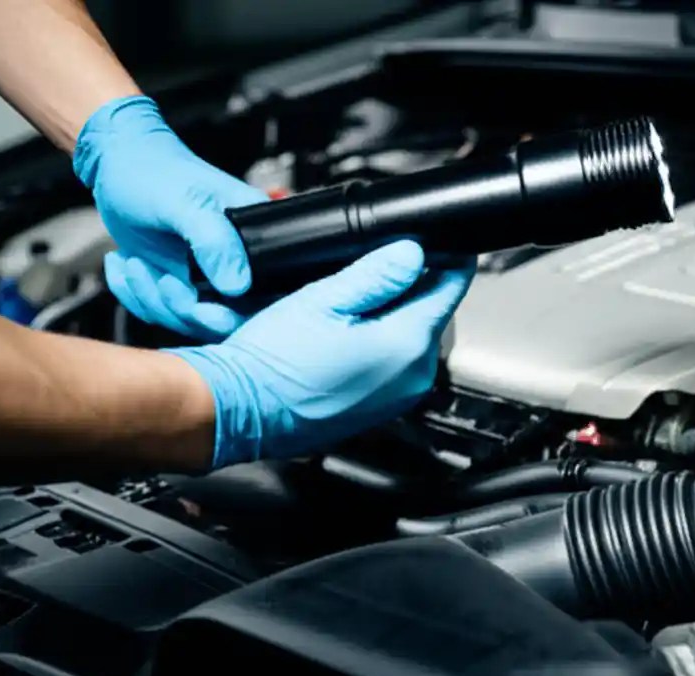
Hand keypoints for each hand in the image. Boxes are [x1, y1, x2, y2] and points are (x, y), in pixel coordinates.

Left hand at [73, 95, 268, 339]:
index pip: (266, 296)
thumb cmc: (156, 171)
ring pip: (188, 321)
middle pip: (225, 318)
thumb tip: (237, 286)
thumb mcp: (187, 202)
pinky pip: (160, 311)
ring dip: (152, 299)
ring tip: (135, 264)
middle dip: (185, 309)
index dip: (236, 311)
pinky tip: (124, 264)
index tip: (201, 304)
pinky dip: (134, 295)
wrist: (118, 162)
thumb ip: (214, 242)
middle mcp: (234, 264)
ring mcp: (203, 278)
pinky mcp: (176, 283)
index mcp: (255, 240)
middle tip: (162, 281)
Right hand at [165, 240, 473, 468]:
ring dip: (395, 316)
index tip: (439, 244)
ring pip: (414, 339)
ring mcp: (400, 396)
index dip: (446, 258)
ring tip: (354, 304)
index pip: (451, 287)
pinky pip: (395, 365)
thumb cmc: (274, 361)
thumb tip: (413, 252)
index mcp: (408, 342)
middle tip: (376, 268)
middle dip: (413, 287)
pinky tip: (348, 336)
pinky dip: (380, 346)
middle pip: (432, 312)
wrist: (243, 410)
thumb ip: (377, 273)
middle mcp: (414, 375)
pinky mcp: (382, 409)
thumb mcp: (323, 299)